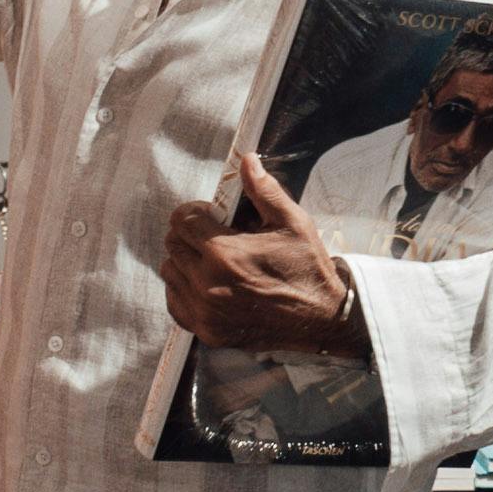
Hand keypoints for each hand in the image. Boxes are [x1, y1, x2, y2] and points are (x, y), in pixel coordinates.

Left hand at [160, 153, 369, 353]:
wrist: (322, 320)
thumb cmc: (308, 268)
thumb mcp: (293, 223)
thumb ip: (264, 191)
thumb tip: (246, 160)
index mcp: (226, 253)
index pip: (181, 219)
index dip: (196, 212)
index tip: (213, 216)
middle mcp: (209, 284)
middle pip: (172, 244)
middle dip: (190, 234)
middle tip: (215, 237)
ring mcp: (206, 312)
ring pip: (170, 272)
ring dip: (185, 262)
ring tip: (214, 261)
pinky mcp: (208, 331)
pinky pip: (175, 302)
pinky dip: (185, 290)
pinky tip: (210, 284)